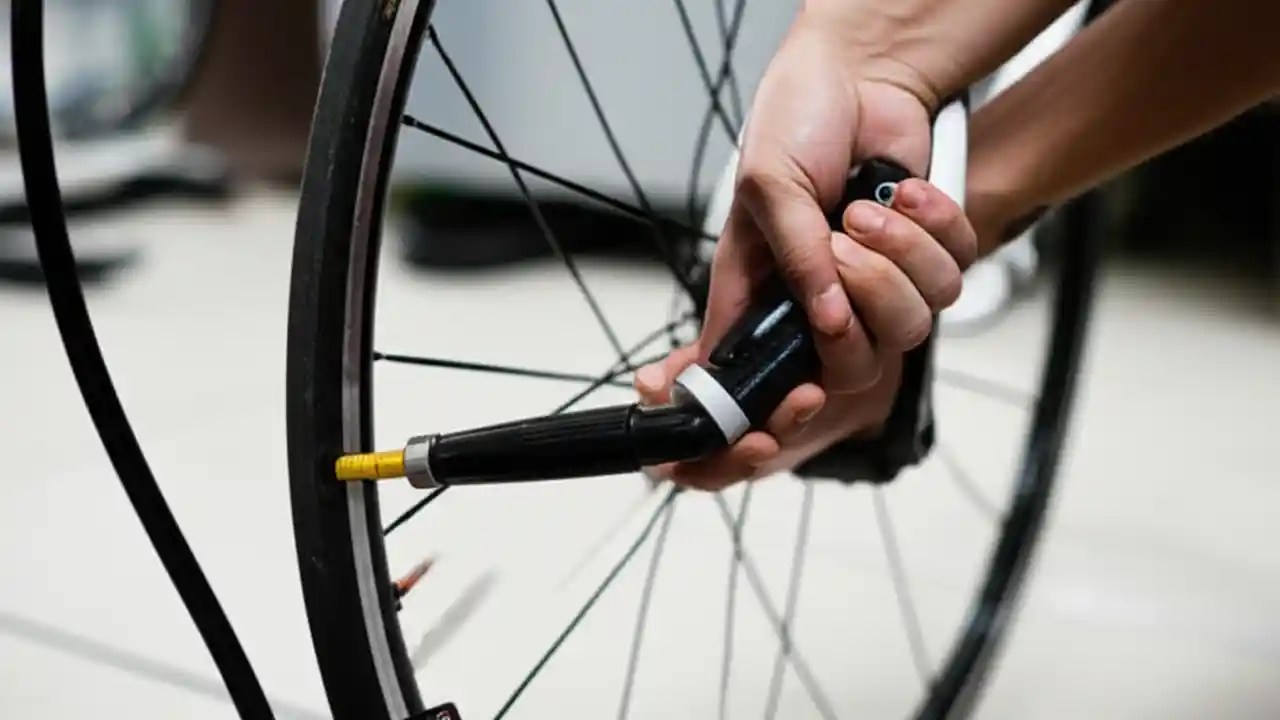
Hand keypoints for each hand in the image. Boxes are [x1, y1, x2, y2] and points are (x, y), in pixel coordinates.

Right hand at [645, 14, 975, 489]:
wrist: (859, 76)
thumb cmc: (795, 124)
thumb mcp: (769, 186)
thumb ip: (794, 259)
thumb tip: (826, 321)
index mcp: (768, 300)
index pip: (771, 385)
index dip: (787, 409)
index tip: (804, 391)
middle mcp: (824, 304)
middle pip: (863, 365)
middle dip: (866, 296)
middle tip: (840, 238)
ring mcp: (880, 286)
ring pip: (917, 323)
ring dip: (900, 252)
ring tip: (869, 206)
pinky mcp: (927, 259)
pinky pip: (954, 274)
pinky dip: (935, 225)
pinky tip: (904, 192)